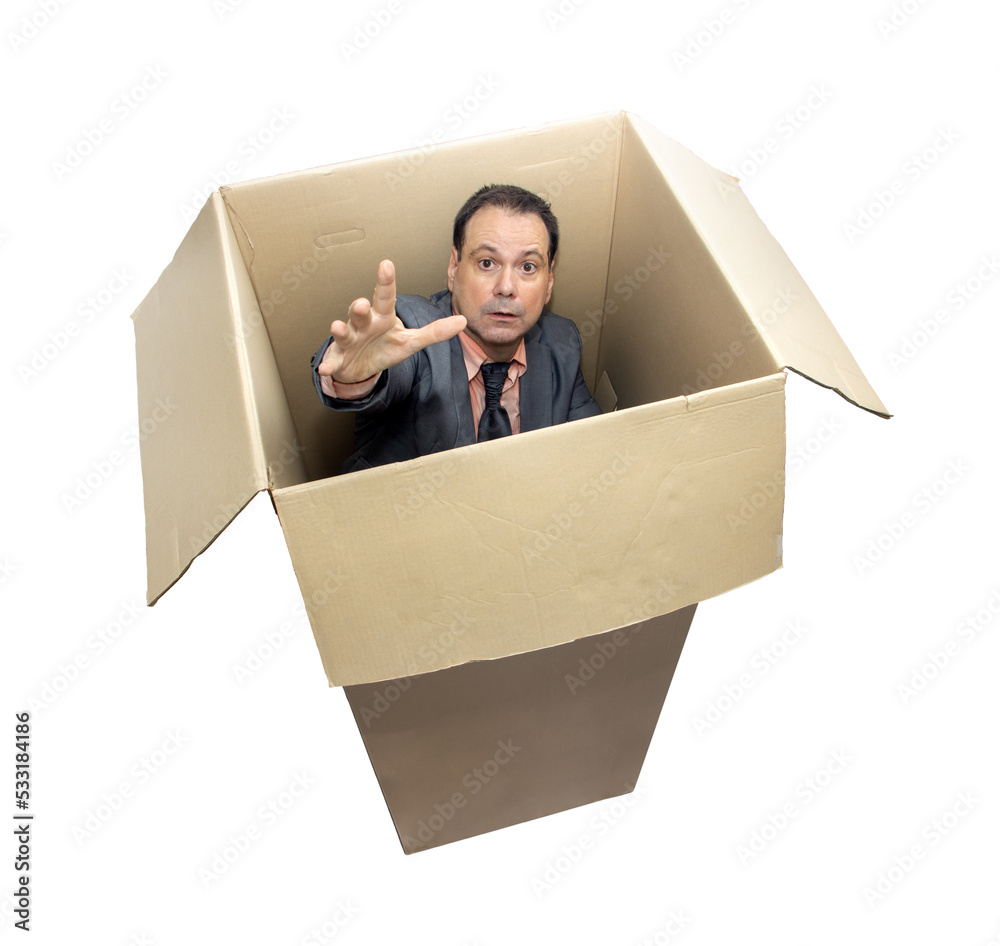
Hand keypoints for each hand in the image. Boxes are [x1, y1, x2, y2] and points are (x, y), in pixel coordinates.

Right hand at [317, 260, 466, 382]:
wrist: (360, 366)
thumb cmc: (383, 347)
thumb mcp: (411, 341)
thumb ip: (434, 332)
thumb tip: (462, 321)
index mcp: (382, 317)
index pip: (385, 297)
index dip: (386, 282)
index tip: (386, 264)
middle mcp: (363, 324)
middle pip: (360, 313)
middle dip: (359, 308)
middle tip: (362, 303)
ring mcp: (349, 340)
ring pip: (344, 332)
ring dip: (340, 330)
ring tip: (338, 326)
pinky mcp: (339, 358)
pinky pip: (333, 361)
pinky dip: (329, 364)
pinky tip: (325, 368)